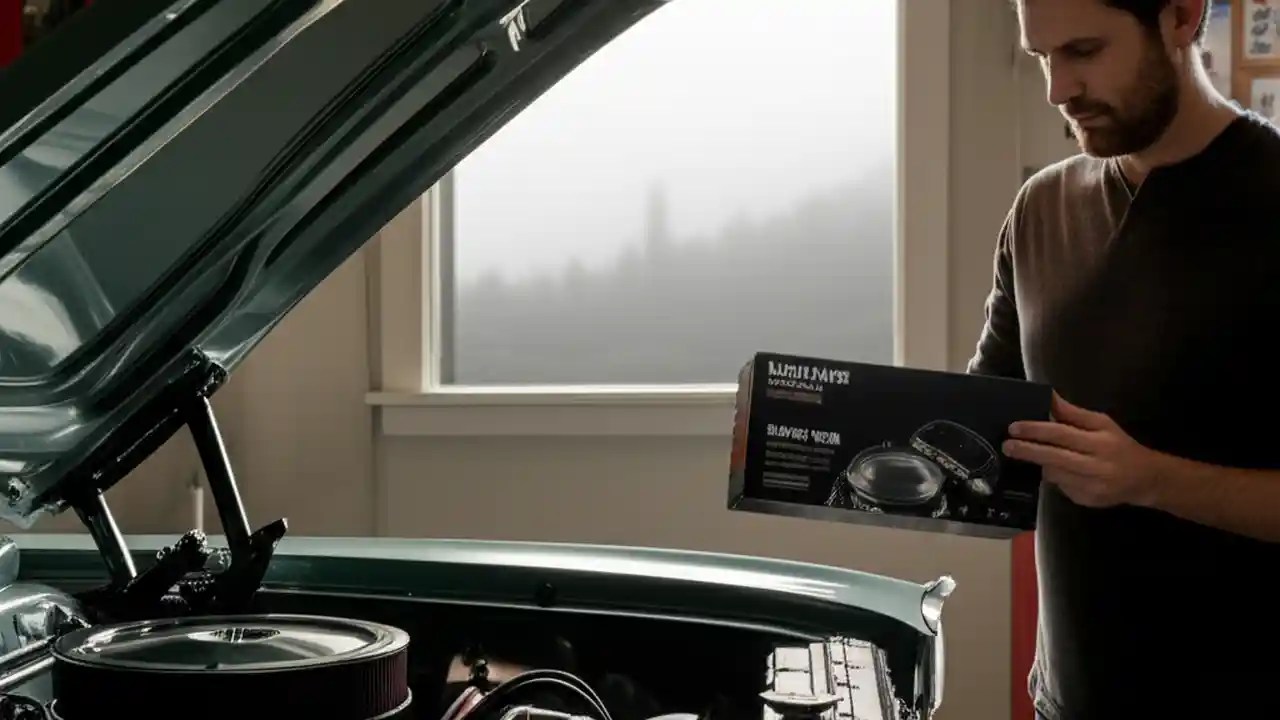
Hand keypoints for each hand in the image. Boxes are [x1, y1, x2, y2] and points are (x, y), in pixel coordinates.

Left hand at [1003, 392, 1164, 507]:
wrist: (1145, 479)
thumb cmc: (1119, 446)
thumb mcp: (1102, 423)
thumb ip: (1073, 413)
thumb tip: (1048, 396)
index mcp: (1100, 442)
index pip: (1062, 434)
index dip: (1036, 430)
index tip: (1014, 428)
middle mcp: (1096, 466)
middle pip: (1054, 457)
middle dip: (1027, 450)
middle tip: (1007, 445)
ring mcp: (1091, 487)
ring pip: (1054, 474)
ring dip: (1041, 464)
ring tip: (1033, 454)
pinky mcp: (1086, 500)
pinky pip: (1061, 487)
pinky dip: (1056, 478)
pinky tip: (1059, 471)